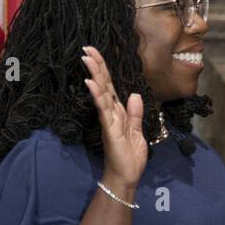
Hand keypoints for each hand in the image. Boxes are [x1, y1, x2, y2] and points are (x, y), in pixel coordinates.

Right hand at [81, 45, 145, 190]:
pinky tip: (91, 82)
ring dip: (95, 75)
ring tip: (86, 58)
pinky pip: (103, 108)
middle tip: (87, 48)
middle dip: (97, 66)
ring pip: (101, 92)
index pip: (111, 87)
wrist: (126, 177)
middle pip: (104, 85)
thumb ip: (135, 114)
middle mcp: (111, 113)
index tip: (97, 54)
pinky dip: (97, 95)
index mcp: (119, 112)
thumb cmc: (130, 157)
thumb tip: (134, 94)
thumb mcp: (137, 132)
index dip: (105, 71)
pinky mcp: (109, 128)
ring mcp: (109, 119)